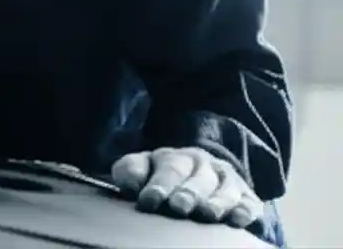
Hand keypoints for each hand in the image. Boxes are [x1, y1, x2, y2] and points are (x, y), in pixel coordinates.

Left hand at [111, 147, 262, 228]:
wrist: (201, 170)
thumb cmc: (163, 177)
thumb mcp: (143, 167)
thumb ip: (130, 172)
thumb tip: (128, 187)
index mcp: (174, 158)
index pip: (168, 169)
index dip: (158, 185)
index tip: (148, 201)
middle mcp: (203, 166)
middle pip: (197, 180)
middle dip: (188, 193)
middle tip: (179, 207)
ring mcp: (228, 180)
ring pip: (224, 190)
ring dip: (216, 202)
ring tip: (207, 214)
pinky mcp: (248, 197)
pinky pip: (249, 204)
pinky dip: (244, 212)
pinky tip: (237, 220)